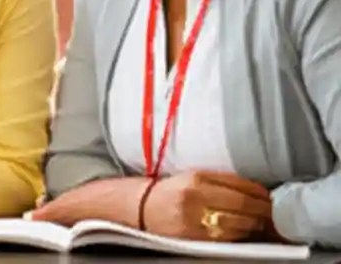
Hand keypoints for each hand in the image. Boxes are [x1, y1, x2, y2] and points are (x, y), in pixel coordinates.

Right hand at [142, 171, 272, 240]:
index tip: (270, 197)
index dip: (260, 193)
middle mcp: (196, 197)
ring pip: (239, 223)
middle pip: (242, 205)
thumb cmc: (171, 193)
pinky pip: (227, 237)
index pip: (239, 184)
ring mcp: (195, 219)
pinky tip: (245, 231)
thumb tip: (257, 192)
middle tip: (273, 213)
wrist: (143, 210)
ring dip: (255, 224)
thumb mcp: (193, 178)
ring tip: (262, 223)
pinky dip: (241, 234)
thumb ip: (223, 181)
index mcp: (197, 178)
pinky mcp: (195, 238)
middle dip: (263, 210)